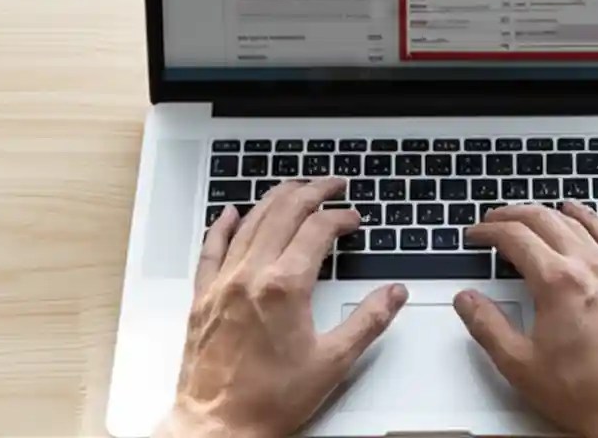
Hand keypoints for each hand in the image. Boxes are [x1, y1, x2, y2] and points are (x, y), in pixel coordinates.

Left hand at [156, 178, 408, 437]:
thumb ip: (368, 321)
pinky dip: (223, 226)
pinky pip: (211, 248)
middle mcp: (251, 276)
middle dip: (313, 191)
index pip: (318, 230)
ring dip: (276, 198)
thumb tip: (394, 294)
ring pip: (250, 222)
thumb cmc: (270, 400)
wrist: (218, 426)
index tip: (354, 218)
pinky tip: (232, 212)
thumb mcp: (333, 362)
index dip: (340, 217)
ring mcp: (223, 284)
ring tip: (295, 186)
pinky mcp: (203, 297)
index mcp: (285, 287)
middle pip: (284, 213)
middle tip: (333, 184)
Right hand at [454, 202, 597, 437]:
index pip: (515, 238)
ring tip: (524, 216)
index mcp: (557, 283)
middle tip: (491, 221)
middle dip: (511, 216)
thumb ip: (487, 325)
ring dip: (544, 213)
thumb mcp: (519, 364)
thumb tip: (466, 300)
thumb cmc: (583, 392)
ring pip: (574, 223)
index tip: (475, 235)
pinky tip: (577, 214)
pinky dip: (588, 218)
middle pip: (543, 220)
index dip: (488, 231)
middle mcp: (587, 267)